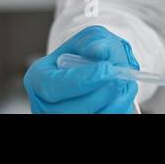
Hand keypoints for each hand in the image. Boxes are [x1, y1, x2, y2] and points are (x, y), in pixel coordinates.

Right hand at [24, 25, 139, 113]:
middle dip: (99, 95)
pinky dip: (117, 109)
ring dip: (112, 103)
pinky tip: (124, 93)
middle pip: (68, 111)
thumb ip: (94, 41)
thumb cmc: (90, 55)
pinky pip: (102, 121)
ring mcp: (60, 118)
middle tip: (120, 79)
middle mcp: (44, 105)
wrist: (100, 71)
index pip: (52, 86)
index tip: (107, 69)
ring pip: (86, 119)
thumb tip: (99, 50)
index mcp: (39, 79)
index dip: (82, 79)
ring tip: (125, 83)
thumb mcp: (90, 38)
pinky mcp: (80, 125)